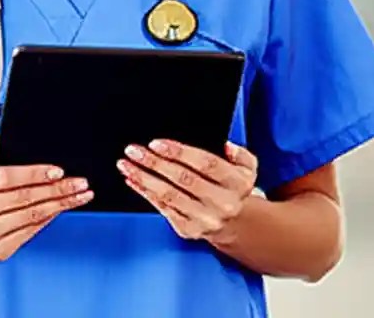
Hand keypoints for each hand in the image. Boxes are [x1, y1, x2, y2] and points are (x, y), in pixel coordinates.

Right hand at [0, 134, 92, 261]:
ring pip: (31, 216)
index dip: (33, 174)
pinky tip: (62, 208)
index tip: (58, 171)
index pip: (4, 177)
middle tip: (80, 182)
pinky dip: (50, 218)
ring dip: (60, 204)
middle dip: (57, 189)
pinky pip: (31, 231)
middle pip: (22, 198)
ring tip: (80, 195)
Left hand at [118, 139, 257, 241]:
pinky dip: (145, 193)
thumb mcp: (248, 168)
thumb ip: (240, 154)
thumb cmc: (233, 189)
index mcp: (237, 184)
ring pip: (169, 196)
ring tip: (126, 165)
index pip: (207, 165)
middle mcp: (222, 203)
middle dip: (155, 163)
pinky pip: (162, 208)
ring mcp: (204, 219)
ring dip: (144, 179)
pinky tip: (133, 181)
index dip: (180, 153)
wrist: (234, 223)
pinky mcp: (188, 230)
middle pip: (184, 180)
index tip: (157, 144)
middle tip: (134, 150)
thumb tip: (227, 146)